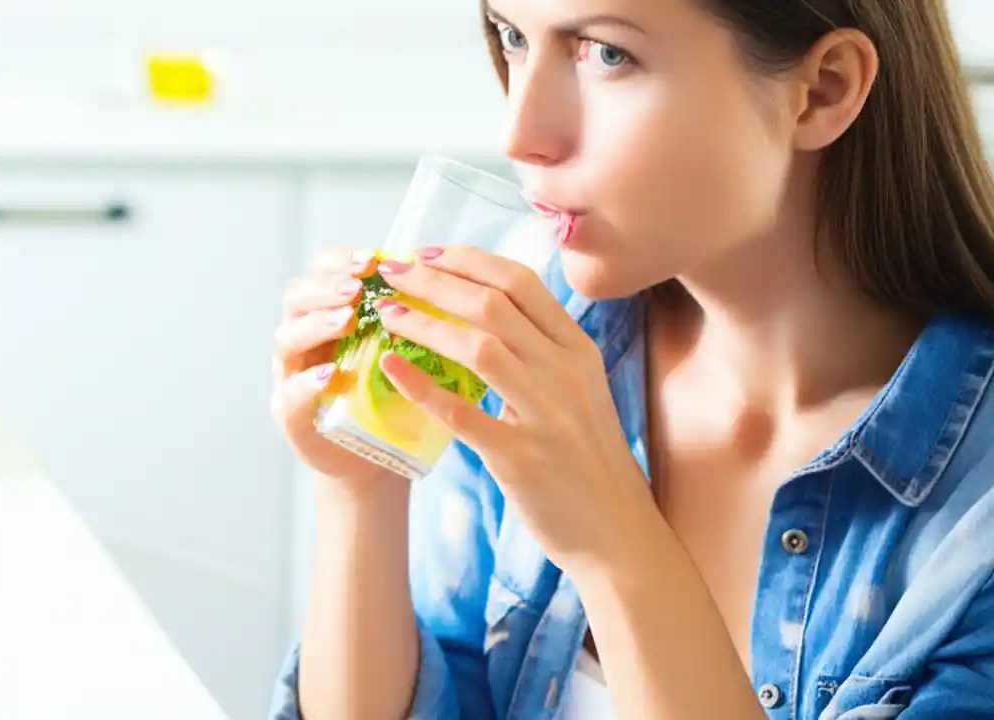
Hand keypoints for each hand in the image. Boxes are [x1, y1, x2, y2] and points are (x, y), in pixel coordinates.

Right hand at [271, 246, 399, 490]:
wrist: (372, 454)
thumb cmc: (390, 392)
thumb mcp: (403, 346)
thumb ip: (410, 313)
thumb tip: (448, 271)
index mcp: (329, 310)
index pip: (323, 268)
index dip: (343, 259)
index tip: (374, 258)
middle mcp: (303, 336)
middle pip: (296, 295)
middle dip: (327, 286)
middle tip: (358, 287)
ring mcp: (291, 375)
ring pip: (286, 337)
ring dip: (316, 324)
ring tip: (345, 320)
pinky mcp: (290, 416)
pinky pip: (289, 396)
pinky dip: (308, 383)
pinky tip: (332, 375)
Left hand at [373, 246, 657, 570]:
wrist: (617, 532)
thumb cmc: (587, 458)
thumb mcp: (578, 391)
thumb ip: (541, 351)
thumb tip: (485, 310)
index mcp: (578, 351)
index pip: (522, 283)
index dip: (469, 261)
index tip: (427, 253)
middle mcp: (565, 374)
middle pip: (493, 305)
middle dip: (435, 281)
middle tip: (392, 272)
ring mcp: (546, 415)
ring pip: (478, 347)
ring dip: (424, 323)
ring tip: (386, 312)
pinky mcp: (521, 459)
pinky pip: (462, 413)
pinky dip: (421, 386)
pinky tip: (389, 368)